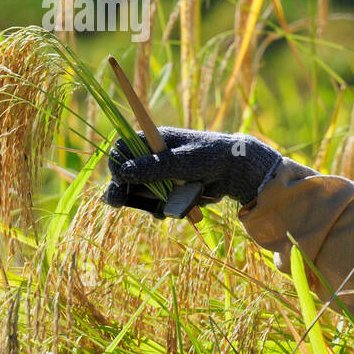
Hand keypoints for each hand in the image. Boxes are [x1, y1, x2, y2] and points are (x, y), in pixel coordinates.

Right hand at [103, 127, 281, 216]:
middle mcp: (154, 157)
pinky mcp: (170, 190)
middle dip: (122, 189)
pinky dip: (159, 209)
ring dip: (145, 203)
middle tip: (116, 203)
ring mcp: (161, 175)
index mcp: (154, 140)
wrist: (237, 172)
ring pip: (140, 193)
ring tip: (158, 209)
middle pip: (126, 174)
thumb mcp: (182, 162)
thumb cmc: (211, 158)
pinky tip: (166, 213)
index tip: (118, 179)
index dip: (116, 163)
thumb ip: (153, 167)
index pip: (122, 149)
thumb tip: (122, 172)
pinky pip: (156, 203)